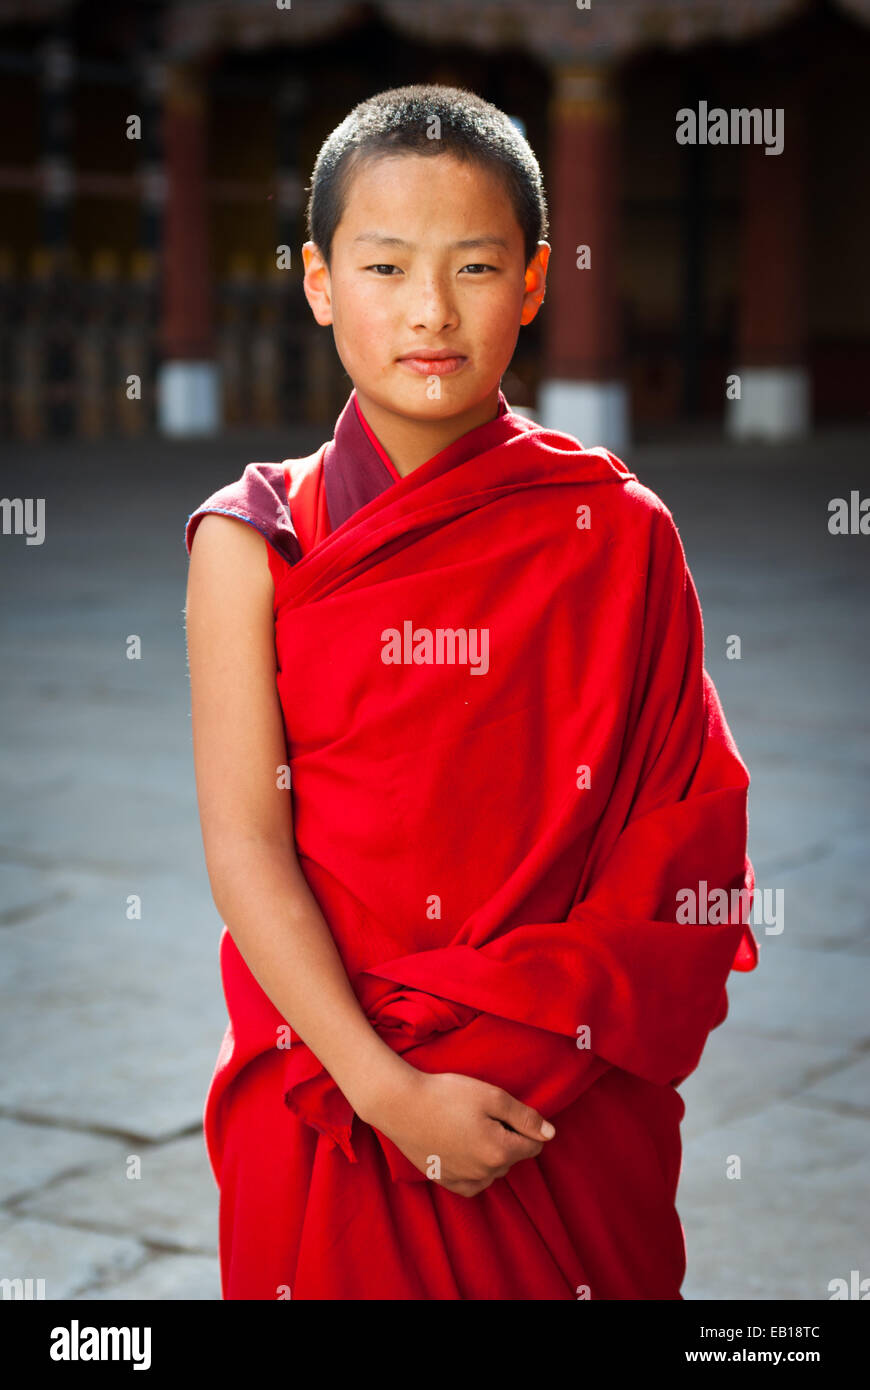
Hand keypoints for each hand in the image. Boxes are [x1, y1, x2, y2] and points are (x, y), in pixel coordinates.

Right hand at [364, 1067, 555, 1196]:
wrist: (400, 1104)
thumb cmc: (447, 1095)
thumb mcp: (492, 1096)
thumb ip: (525, 1116)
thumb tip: (550, 1134)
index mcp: (499, 1152)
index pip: (533, 1146)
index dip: (523, 1125)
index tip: (502, 1111)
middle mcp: (484, 1173)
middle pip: (513, 1158)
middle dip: (507, 1138)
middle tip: (481, 1115)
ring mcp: (463, 1180)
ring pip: (494, 1171)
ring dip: (491, 1154)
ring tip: (468, 1127)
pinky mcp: (445, 1181)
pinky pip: (473, 1184)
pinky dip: (475, 1170)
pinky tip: (463, 1149)